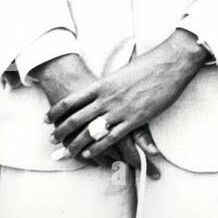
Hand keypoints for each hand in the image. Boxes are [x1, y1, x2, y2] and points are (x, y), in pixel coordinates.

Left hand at [33, 53, 162, 176]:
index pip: (71, 100)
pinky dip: (97, 148)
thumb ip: (110, 84)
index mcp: (102, 84)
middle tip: (52, 139)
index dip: (56, 111)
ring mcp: (120, 110)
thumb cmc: (149, 65)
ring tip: (65, 152)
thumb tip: (102, 90)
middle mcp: (107, 98)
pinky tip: (88, 154)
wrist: (170, 63)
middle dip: (61, 131)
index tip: (47, 118)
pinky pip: (111, 138)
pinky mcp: (134, 119)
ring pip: (90, 131)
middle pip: (75, 118)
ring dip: (75, 143)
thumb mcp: (122, 72)